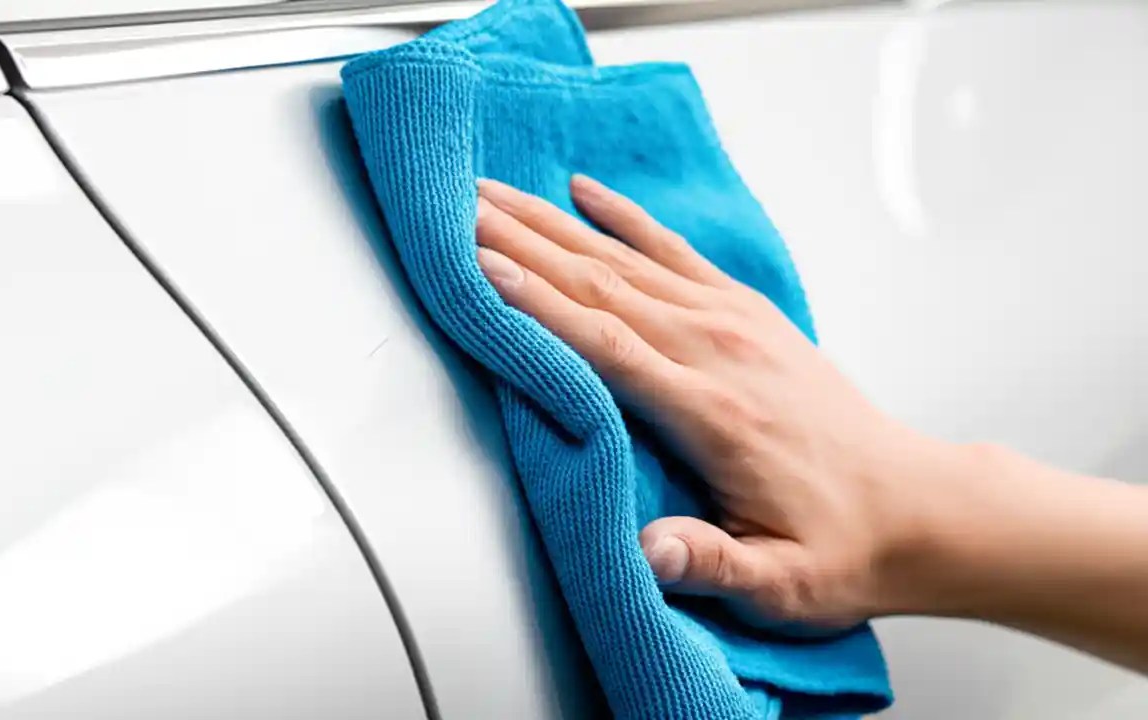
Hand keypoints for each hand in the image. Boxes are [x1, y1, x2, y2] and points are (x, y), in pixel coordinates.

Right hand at [473, 175, 968, 627]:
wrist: (917, 507)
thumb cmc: (840, 547)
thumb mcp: (780, 583)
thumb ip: (712, 564)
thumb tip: (648, 555)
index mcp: (714, 413)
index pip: (607, 345)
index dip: (539, 305)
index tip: (481, 269)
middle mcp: (720, 352)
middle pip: (602, 284)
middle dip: (523, 244)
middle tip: (458, 209)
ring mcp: (736, 324)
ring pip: (626, 258)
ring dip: (553, 224)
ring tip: (494, 195)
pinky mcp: (749, 314)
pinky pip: (676, 252)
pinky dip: (626, 217)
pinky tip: (587, 193)